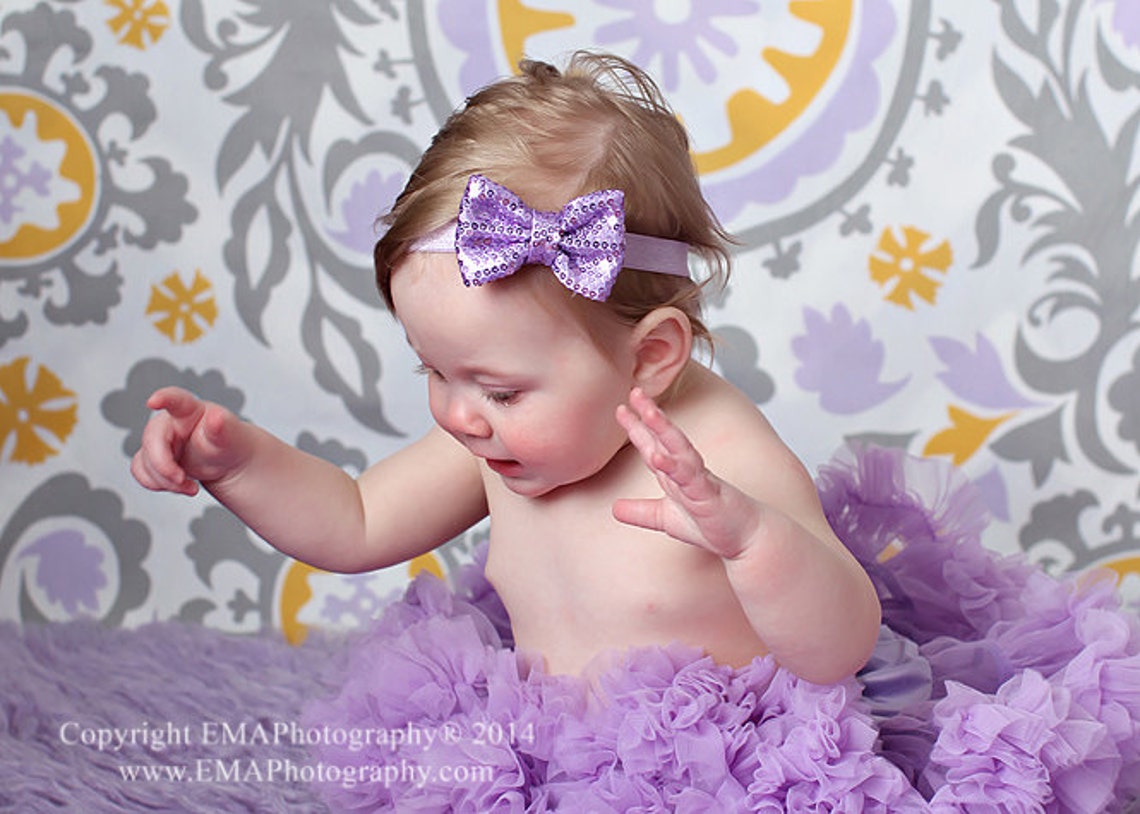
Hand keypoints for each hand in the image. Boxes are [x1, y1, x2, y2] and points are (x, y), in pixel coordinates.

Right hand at [130, 387, 247, 495]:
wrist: (227, 462)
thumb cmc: (228, 442)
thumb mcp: (231, 435)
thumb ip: (223, 426)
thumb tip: (217, 417)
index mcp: (190, 410)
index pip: (176, 399)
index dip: (164, 398)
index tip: (153, 401)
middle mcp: (170, 422)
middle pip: (152, 439)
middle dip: (163, 465)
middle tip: (182, 479)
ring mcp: (159, 440)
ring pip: (144, 460)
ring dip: (165, 480)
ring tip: (191, 487)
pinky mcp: (152, 457)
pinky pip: (140, 471)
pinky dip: (157, 484)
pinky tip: (180, 486)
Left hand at [613, 388, 758, 558]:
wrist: (748, 539)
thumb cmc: (714, 526)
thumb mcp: (667, 519)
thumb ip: (641, 513)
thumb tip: (615, 508)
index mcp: (676, 475)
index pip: (654, 445)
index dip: (637, 427)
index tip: (621, 408)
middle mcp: (688, 472)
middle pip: (666, 438)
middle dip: (651, 415)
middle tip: (635, 392)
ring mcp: (700, 481)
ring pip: (681, 450)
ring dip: (665, 430)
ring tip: (649, 413)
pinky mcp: (710, 496)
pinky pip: (691, 478)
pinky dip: (676, 467)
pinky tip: (659, 458)